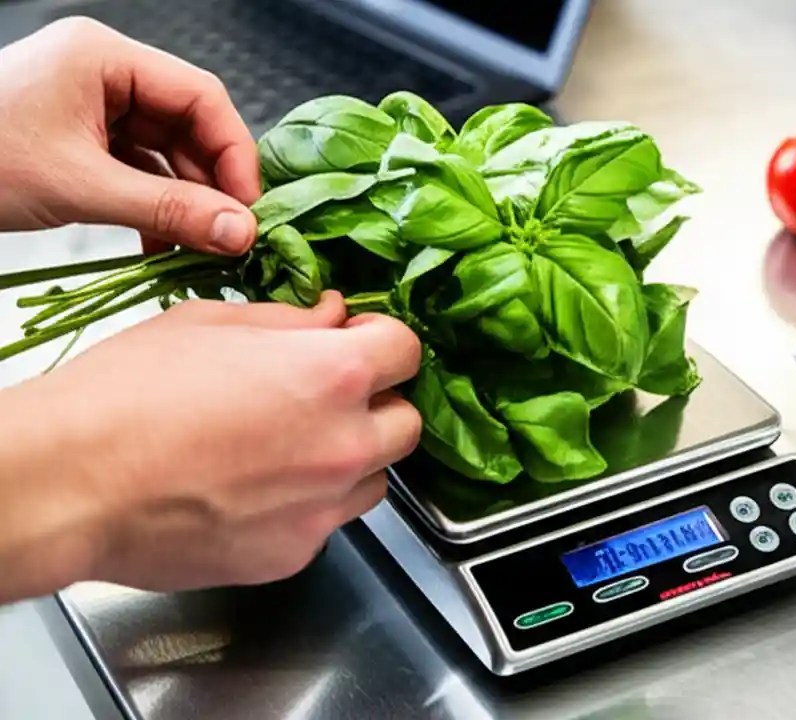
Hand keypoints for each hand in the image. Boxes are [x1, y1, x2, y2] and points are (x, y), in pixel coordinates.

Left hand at [0, 17, 258, 254]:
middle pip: (189, 127)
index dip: (235, 153)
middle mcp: (105, 73)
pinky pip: (137, 171)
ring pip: (166, 154)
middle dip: (211, 184)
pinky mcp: (81, 139)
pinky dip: (153, 208)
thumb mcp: (79, 188)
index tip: (250, 209)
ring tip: (199, 248)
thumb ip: (167, 209)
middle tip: (232, 237)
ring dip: (184, 203)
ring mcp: (92, 106)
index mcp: (104, 57)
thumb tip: (241, 233)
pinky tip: (162, 246)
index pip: (201, 97)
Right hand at [0, 292, 421, 599]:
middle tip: (331, 396)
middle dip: (378, 404)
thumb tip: (330, 319)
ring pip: (376, 479)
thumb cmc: (125, 397)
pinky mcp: (293, 555)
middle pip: (407, 422)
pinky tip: (257, 490)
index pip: (407, 350)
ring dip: (353, 459)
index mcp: (332, 375)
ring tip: (291, 447)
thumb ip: (289, 323)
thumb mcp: (210, 325)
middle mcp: (343, 445)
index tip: (362, 341)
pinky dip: (308, 505)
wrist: (72, 484)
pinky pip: (327, 523)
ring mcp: (323, 508)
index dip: (383, 340)